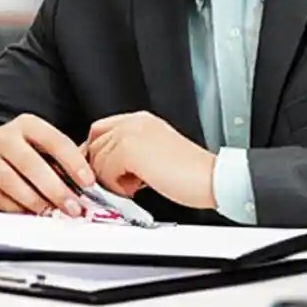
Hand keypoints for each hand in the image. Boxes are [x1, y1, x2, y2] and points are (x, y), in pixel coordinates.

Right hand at [0, 114, 98, 215]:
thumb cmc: (28, 153)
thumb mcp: (45, 146)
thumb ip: (64, 161)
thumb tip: (88, 187)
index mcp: (28, 125)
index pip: (54, 140)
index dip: (73, 162)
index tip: (88, 182)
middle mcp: (5, 138)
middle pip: (31, 164)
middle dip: (55, 189)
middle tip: (73, 207)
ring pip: (12, 182)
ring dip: (37, 202)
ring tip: (54, 213)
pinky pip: (1, 199)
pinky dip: (20, 210)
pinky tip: (34, 215)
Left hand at [83, 112, 215, 208]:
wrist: (212, 178)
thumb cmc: (190, 172)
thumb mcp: (155, 153)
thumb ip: (129, 152)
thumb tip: (103, 165)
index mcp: (140, 120)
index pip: (99, 129)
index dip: (96, 152)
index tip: (101, 170)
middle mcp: (134, 121)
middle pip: (94, 144)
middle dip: (101, 168)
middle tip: (119, 183)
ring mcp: (130, 133)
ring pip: (97, 159)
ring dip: (110, 179)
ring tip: (134, 185)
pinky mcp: (129, 149)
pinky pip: (104, 170)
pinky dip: (116, 185)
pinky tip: (136, 187)